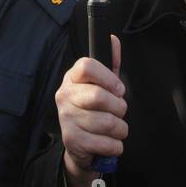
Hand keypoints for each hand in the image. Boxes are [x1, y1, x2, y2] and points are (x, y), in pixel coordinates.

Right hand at [57, 34, 126, 186]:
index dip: (109, 77)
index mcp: (72, 78)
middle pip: (99, 96)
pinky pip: (107, 143)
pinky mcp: (72, 140)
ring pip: (108, 123)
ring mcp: (66, 118)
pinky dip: (115, 145)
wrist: (79, 146)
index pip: (87, 65)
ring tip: (114, 129)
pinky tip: (108, 142)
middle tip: (118, 112)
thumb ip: (110, 63)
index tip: (118, 89)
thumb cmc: (93, 111)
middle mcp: (65, 95)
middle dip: (119, 108)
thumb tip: (113, 40)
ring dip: (120, 129)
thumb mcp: (101, 85)